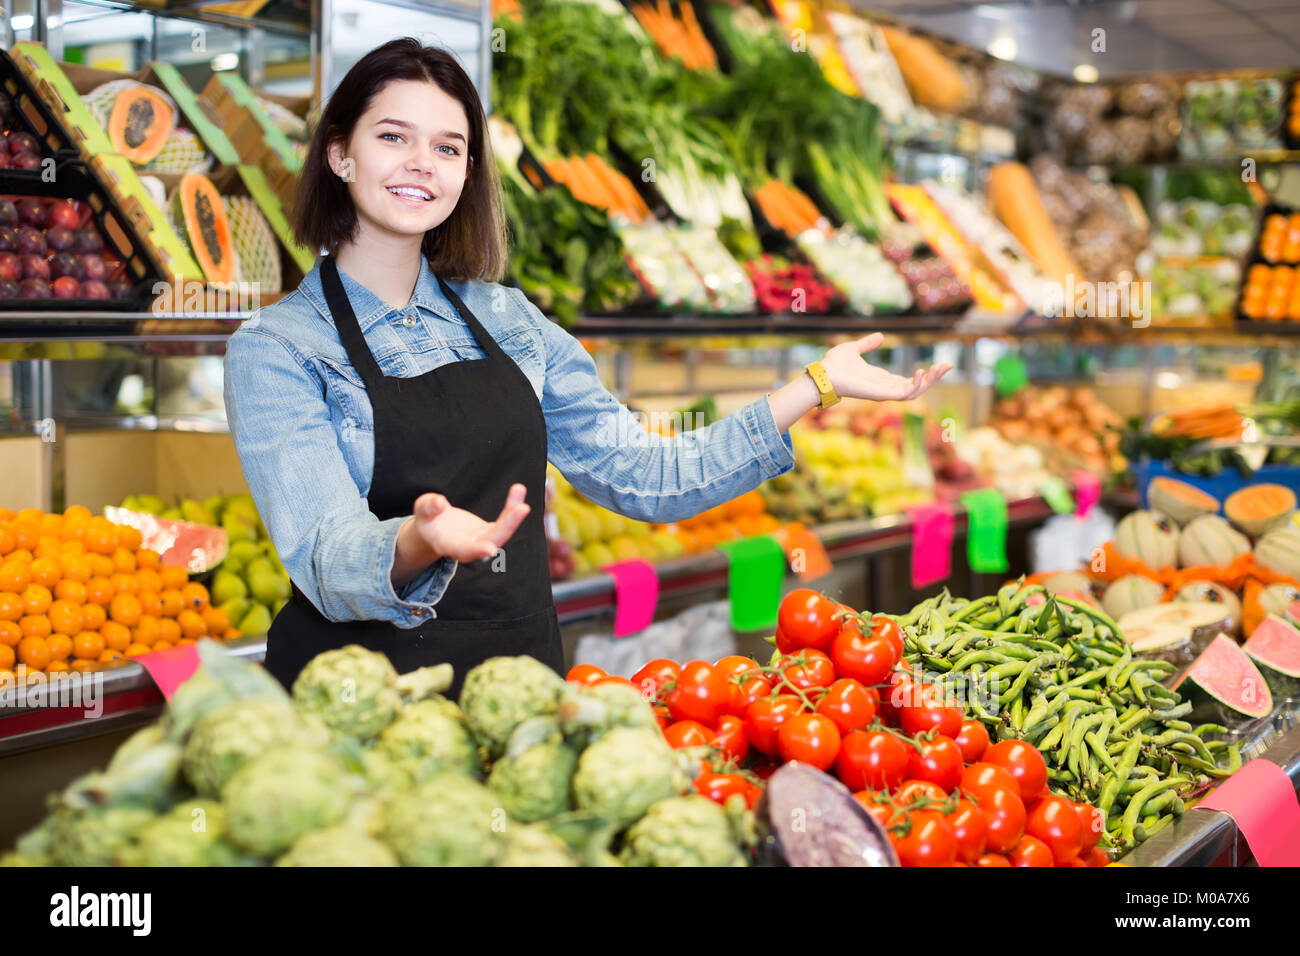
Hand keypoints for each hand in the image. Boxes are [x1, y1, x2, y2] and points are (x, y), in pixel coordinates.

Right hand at [411, 483, 529, 563]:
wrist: (436, 530)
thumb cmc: (428, 520)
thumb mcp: (422, 510)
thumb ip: (429, 507)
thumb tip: (439, 503)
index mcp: (448, 545)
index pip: (463, 550)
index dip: (476, 550)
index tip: (490, 550)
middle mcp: (469, 547)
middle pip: (492, 540)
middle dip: (507, 527)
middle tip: (522, 509)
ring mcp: (482, 540)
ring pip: (502, 531)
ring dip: (514, 515)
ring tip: (519, 490)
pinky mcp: (490, 531)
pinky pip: (505, 520)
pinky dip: (512, 507)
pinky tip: (518, 490)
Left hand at [820, 333, 952, 401]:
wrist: (823, 373)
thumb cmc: (834, 364)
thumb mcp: (854, 348)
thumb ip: (867, 344)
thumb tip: (880, 337)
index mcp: (881, 378)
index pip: (908, 380)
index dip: (925, 374)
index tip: (940, 364)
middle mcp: (885, 387)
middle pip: (916, 386)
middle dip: (934, 377)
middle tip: (948, 365)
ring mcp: (883, 392)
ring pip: (914, 392)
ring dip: (929, 381)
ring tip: (941, 367)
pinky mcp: (880, 395)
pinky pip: (903, 394)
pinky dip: (915, 385)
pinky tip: (921, 371)